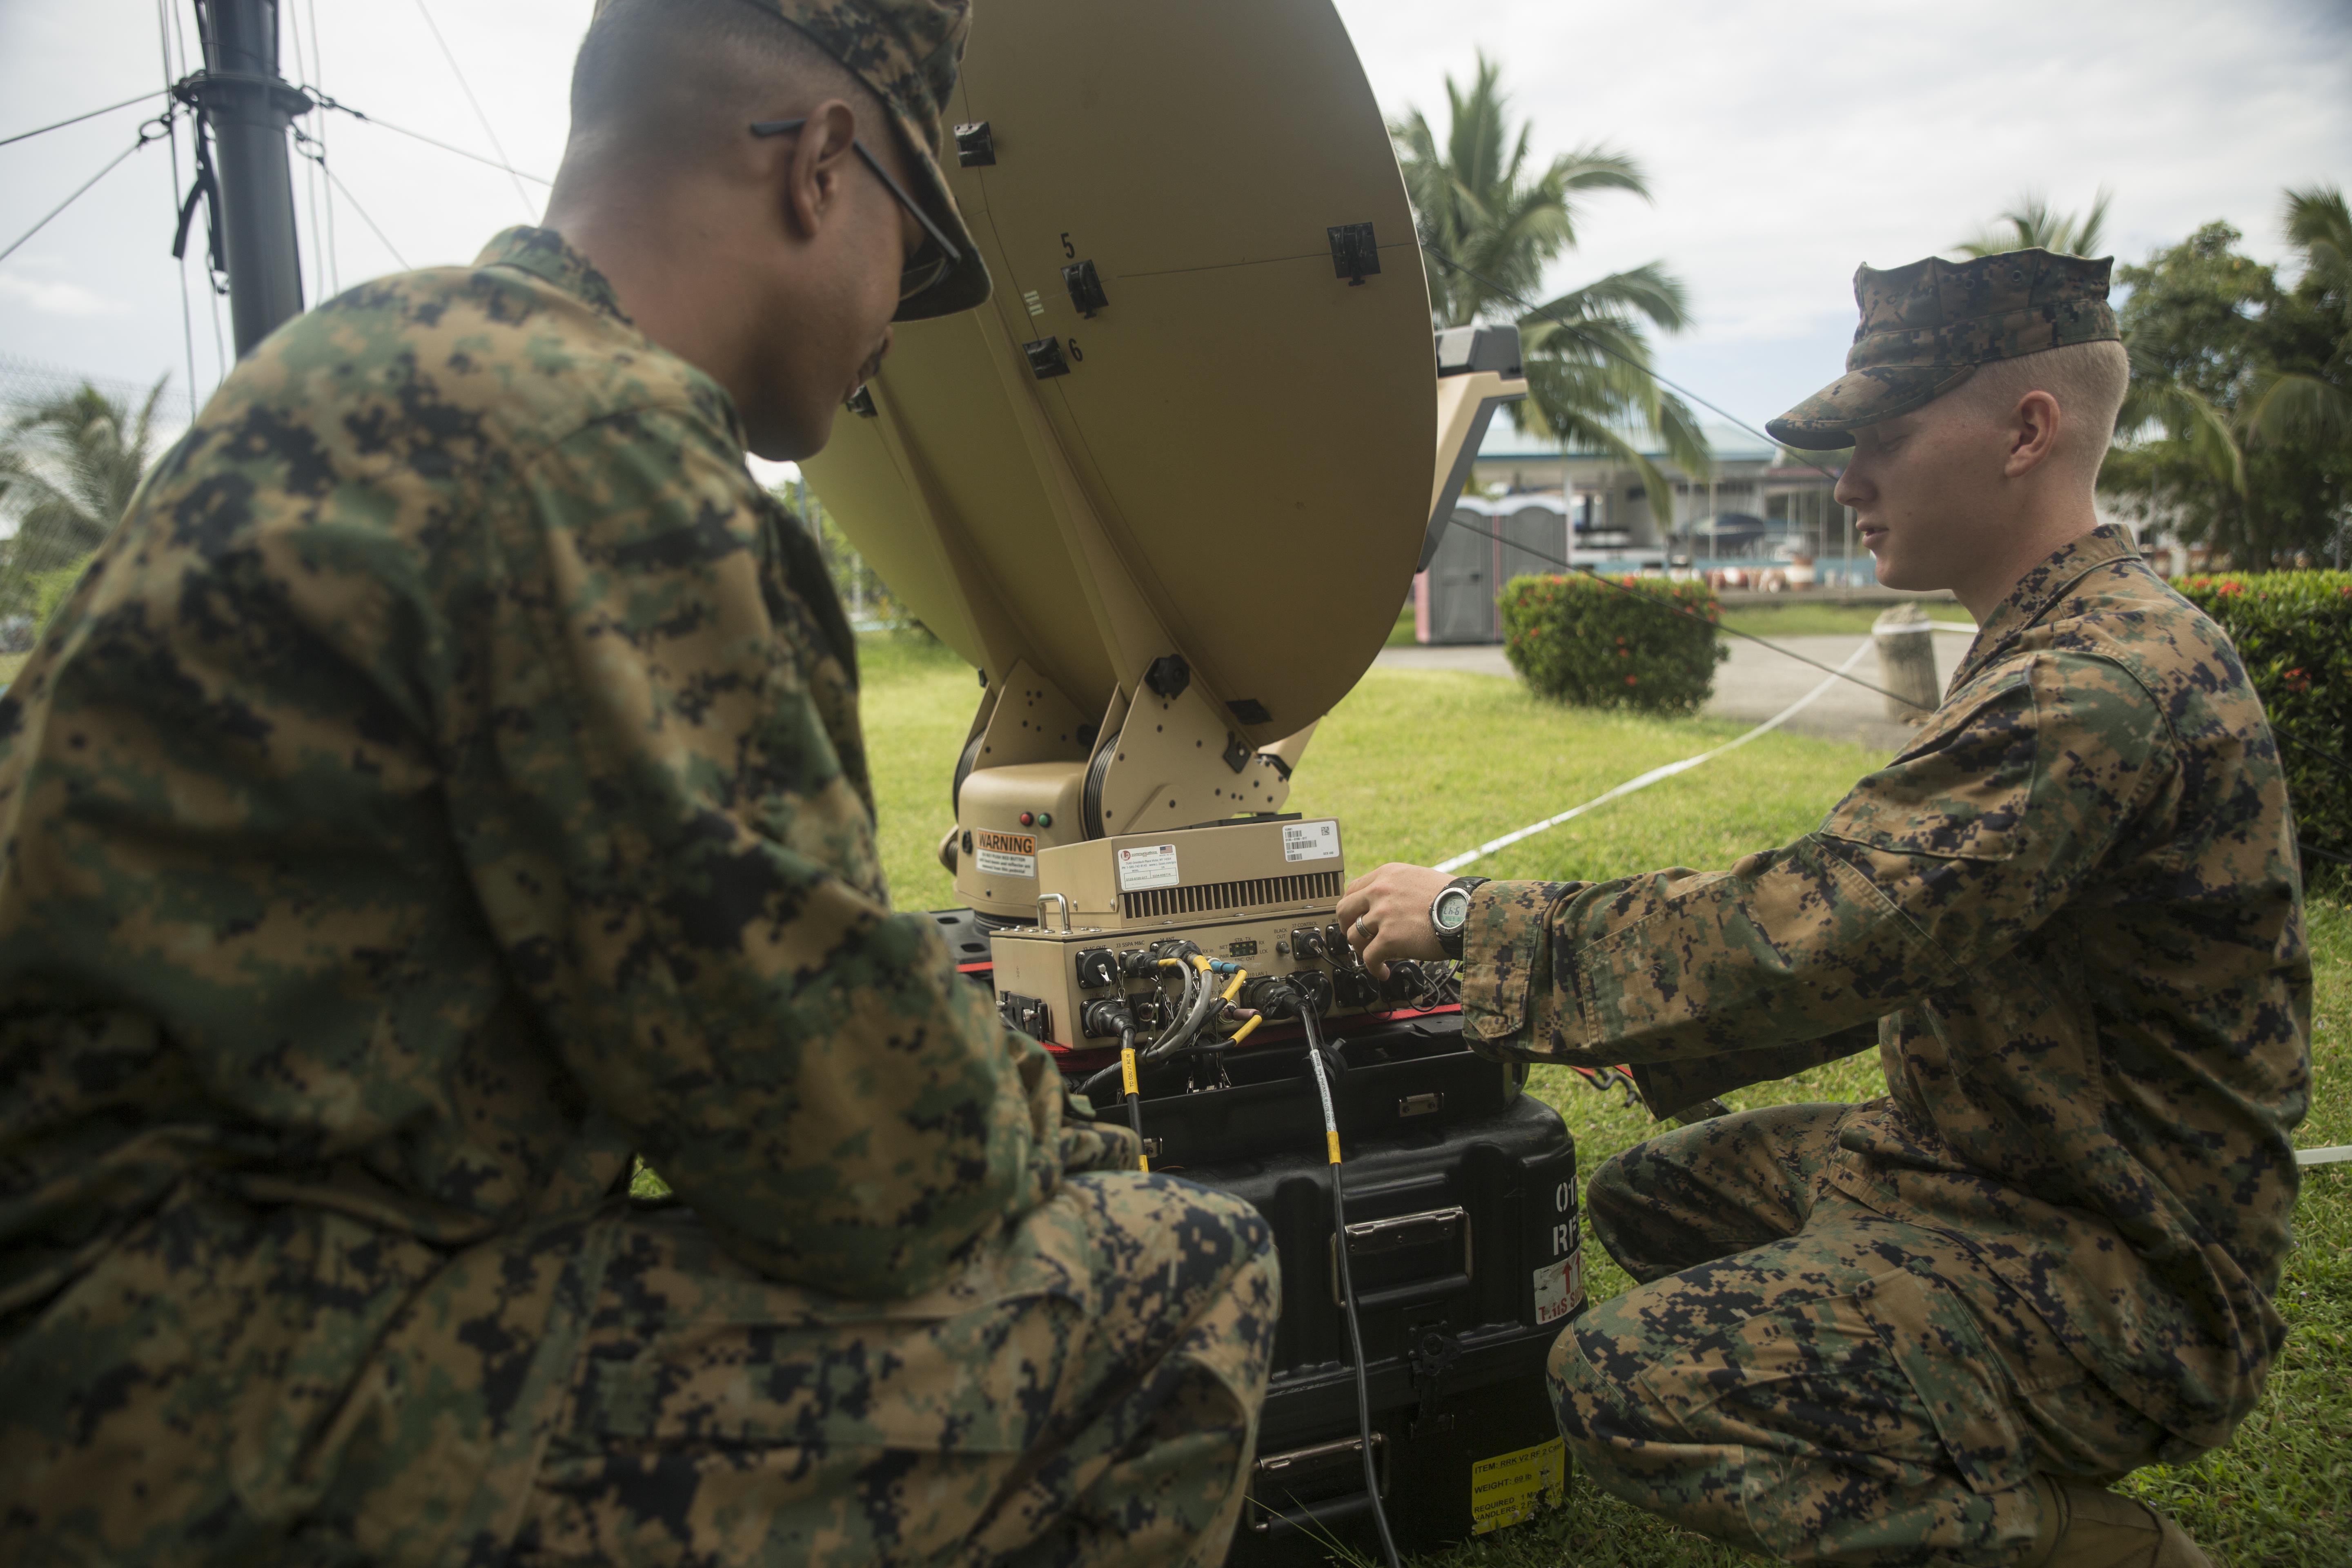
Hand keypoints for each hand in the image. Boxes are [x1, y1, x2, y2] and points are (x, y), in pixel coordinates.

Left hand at [1335, 862, 1452, 978]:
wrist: (1469, 911)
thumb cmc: (1453, 897)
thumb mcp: (1419, 878)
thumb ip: (1398, 887)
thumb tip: (1390, 903)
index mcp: (1387, 875)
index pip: (1353, 889)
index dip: (1352, 907)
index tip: (1354, 917)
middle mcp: (1380, 891)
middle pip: (1344, 911)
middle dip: (1346, 927)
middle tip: (1355, 938)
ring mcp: (1383, 914)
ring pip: (1354, 937)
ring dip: (1362, 950)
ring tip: (1374, 957)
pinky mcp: (1389, 938)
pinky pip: (1369, 958)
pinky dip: (1374, 968)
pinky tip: (1383, 972)